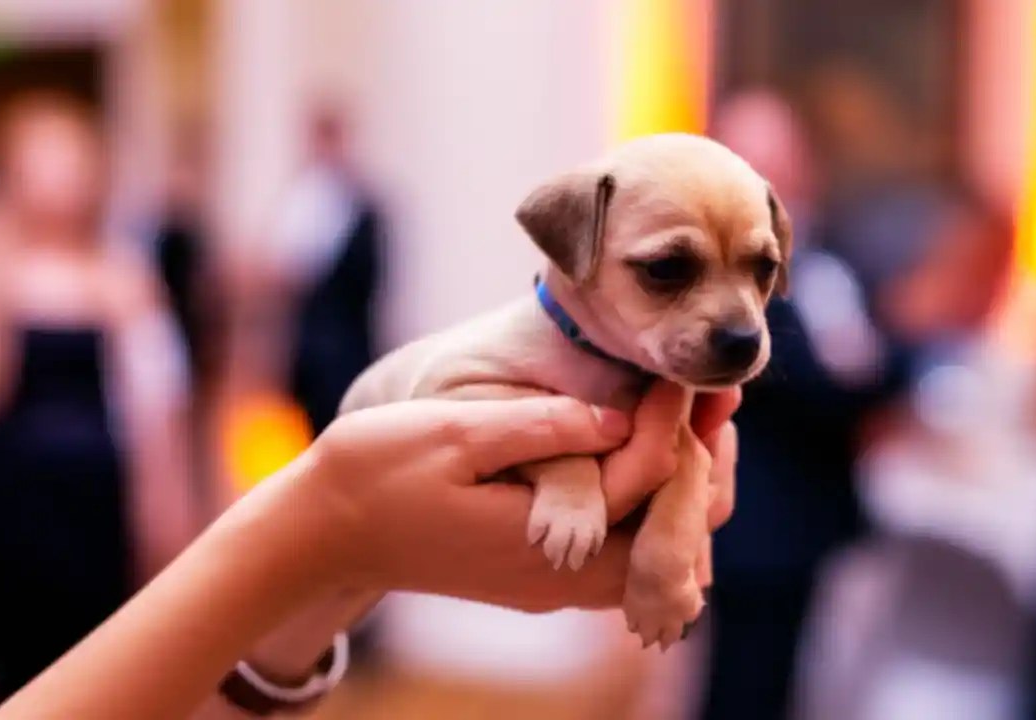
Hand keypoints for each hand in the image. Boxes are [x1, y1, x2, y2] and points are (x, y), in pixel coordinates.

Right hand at [306, 382, 737, 612]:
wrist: (321, 533)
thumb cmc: (376, 472)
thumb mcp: (455, 433)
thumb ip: (542, 427)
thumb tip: (619, 415)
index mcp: (542, 540)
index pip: (642, 480)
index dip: (670, 420)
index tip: (681, 371)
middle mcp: (558, 577)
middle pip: (668, 535)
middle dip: (698, 464)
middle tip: (714, 400)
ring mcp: (548, 584)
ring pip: (649, 551)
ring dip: (675, 489)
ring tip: (693, 424)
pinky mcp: (536, 576)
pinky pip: (618, 554)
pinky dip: (642, 507)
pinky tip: (642, 456)